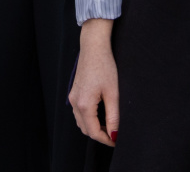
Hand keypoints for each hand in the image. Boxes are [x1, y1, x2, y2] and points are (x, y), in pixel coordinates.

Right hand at [69, 19, 118, 146]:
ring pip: (81, 122)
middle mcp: (75, 103)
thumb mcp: (113, 93)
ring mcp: (73, 97)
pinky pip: (78, 113)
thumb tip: (115, 134)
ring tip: (109, 125)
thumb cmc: (104, 66)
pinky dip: (88, 119)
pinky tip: (100, 115)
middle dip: (99, 135)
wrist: (93, 47)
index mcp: (84, 104)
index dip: (106, 140)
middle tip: (114, 134)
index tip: (117, 141)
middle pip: (85, 129)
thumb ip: (113, 116)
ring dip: (93, 127)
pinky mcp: (74, 93)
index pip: (93, 132)